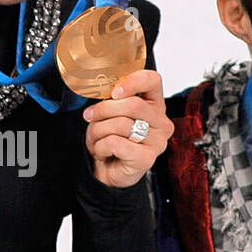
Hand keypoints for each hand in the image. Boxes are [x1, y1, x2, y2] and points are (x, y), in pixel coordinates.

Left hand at [83, 69, 173, 187]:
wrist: (107, 171)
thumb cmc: (110, 139)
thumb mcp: (110, 113)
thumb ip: (113, 99)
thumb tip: (103, 91)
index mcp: (155, 105)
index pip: (153, 80)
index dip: (132, 81)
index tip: (114, 92)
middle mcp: (162, 122)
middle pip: (132, 105)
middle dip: (103, 110)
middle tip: (89, 117)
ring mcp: (158, 142)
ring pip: (121, 124)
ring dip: (98, 131)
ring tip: (96, 138)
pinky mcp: (147, 159)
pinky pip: (115, 143)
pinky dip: (101, 146)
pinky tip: (103, 152)